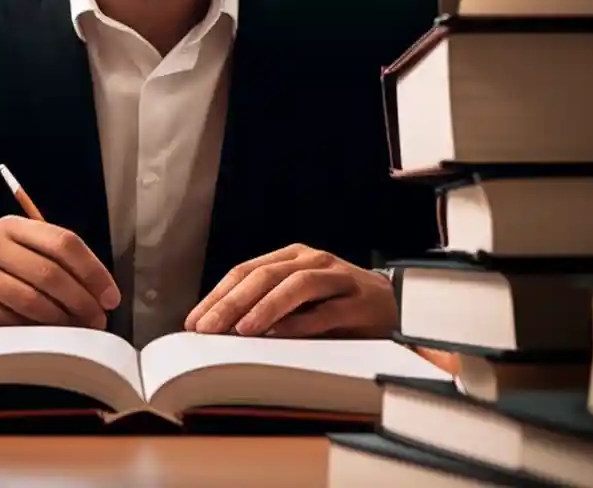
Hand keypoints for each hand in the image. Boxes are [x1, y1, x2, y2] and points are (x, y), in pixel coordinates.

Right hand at [0, 216, 120, 330]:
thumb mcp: (16, 257)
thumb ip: (53, 265)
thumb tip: (99, 296)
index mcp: (12, 225)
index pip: (65, 242)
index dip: (94, 272)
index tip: (110, 298)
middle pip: (52, 273)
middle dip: (82, 302)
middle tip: (97, 322)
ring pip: (33, 300)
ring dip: (62, 321)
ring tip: (76, 332)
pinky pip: (8, 321)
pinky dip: (33, 333)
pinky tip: (44, 338)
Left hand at [183, 244, 395, 338]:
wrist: (397, 307)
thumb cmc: (336, 307)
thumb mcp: (297, 302)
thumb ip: (264, 307)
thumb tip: (218, 329)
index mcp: (291, 257)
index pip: (245, 271)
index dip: (216, 296)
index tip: (194, 322)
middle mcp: (313, 260)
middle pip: (264, 275)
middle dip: (230, 303)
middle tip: (207, 329)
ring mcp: (339, 278)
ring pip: (296, 286)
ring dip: (265, 308)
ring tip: (241, 331)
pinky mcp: (362, 302)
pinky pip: (329, 310)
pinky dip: (303, 322)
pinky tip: (281, 336)